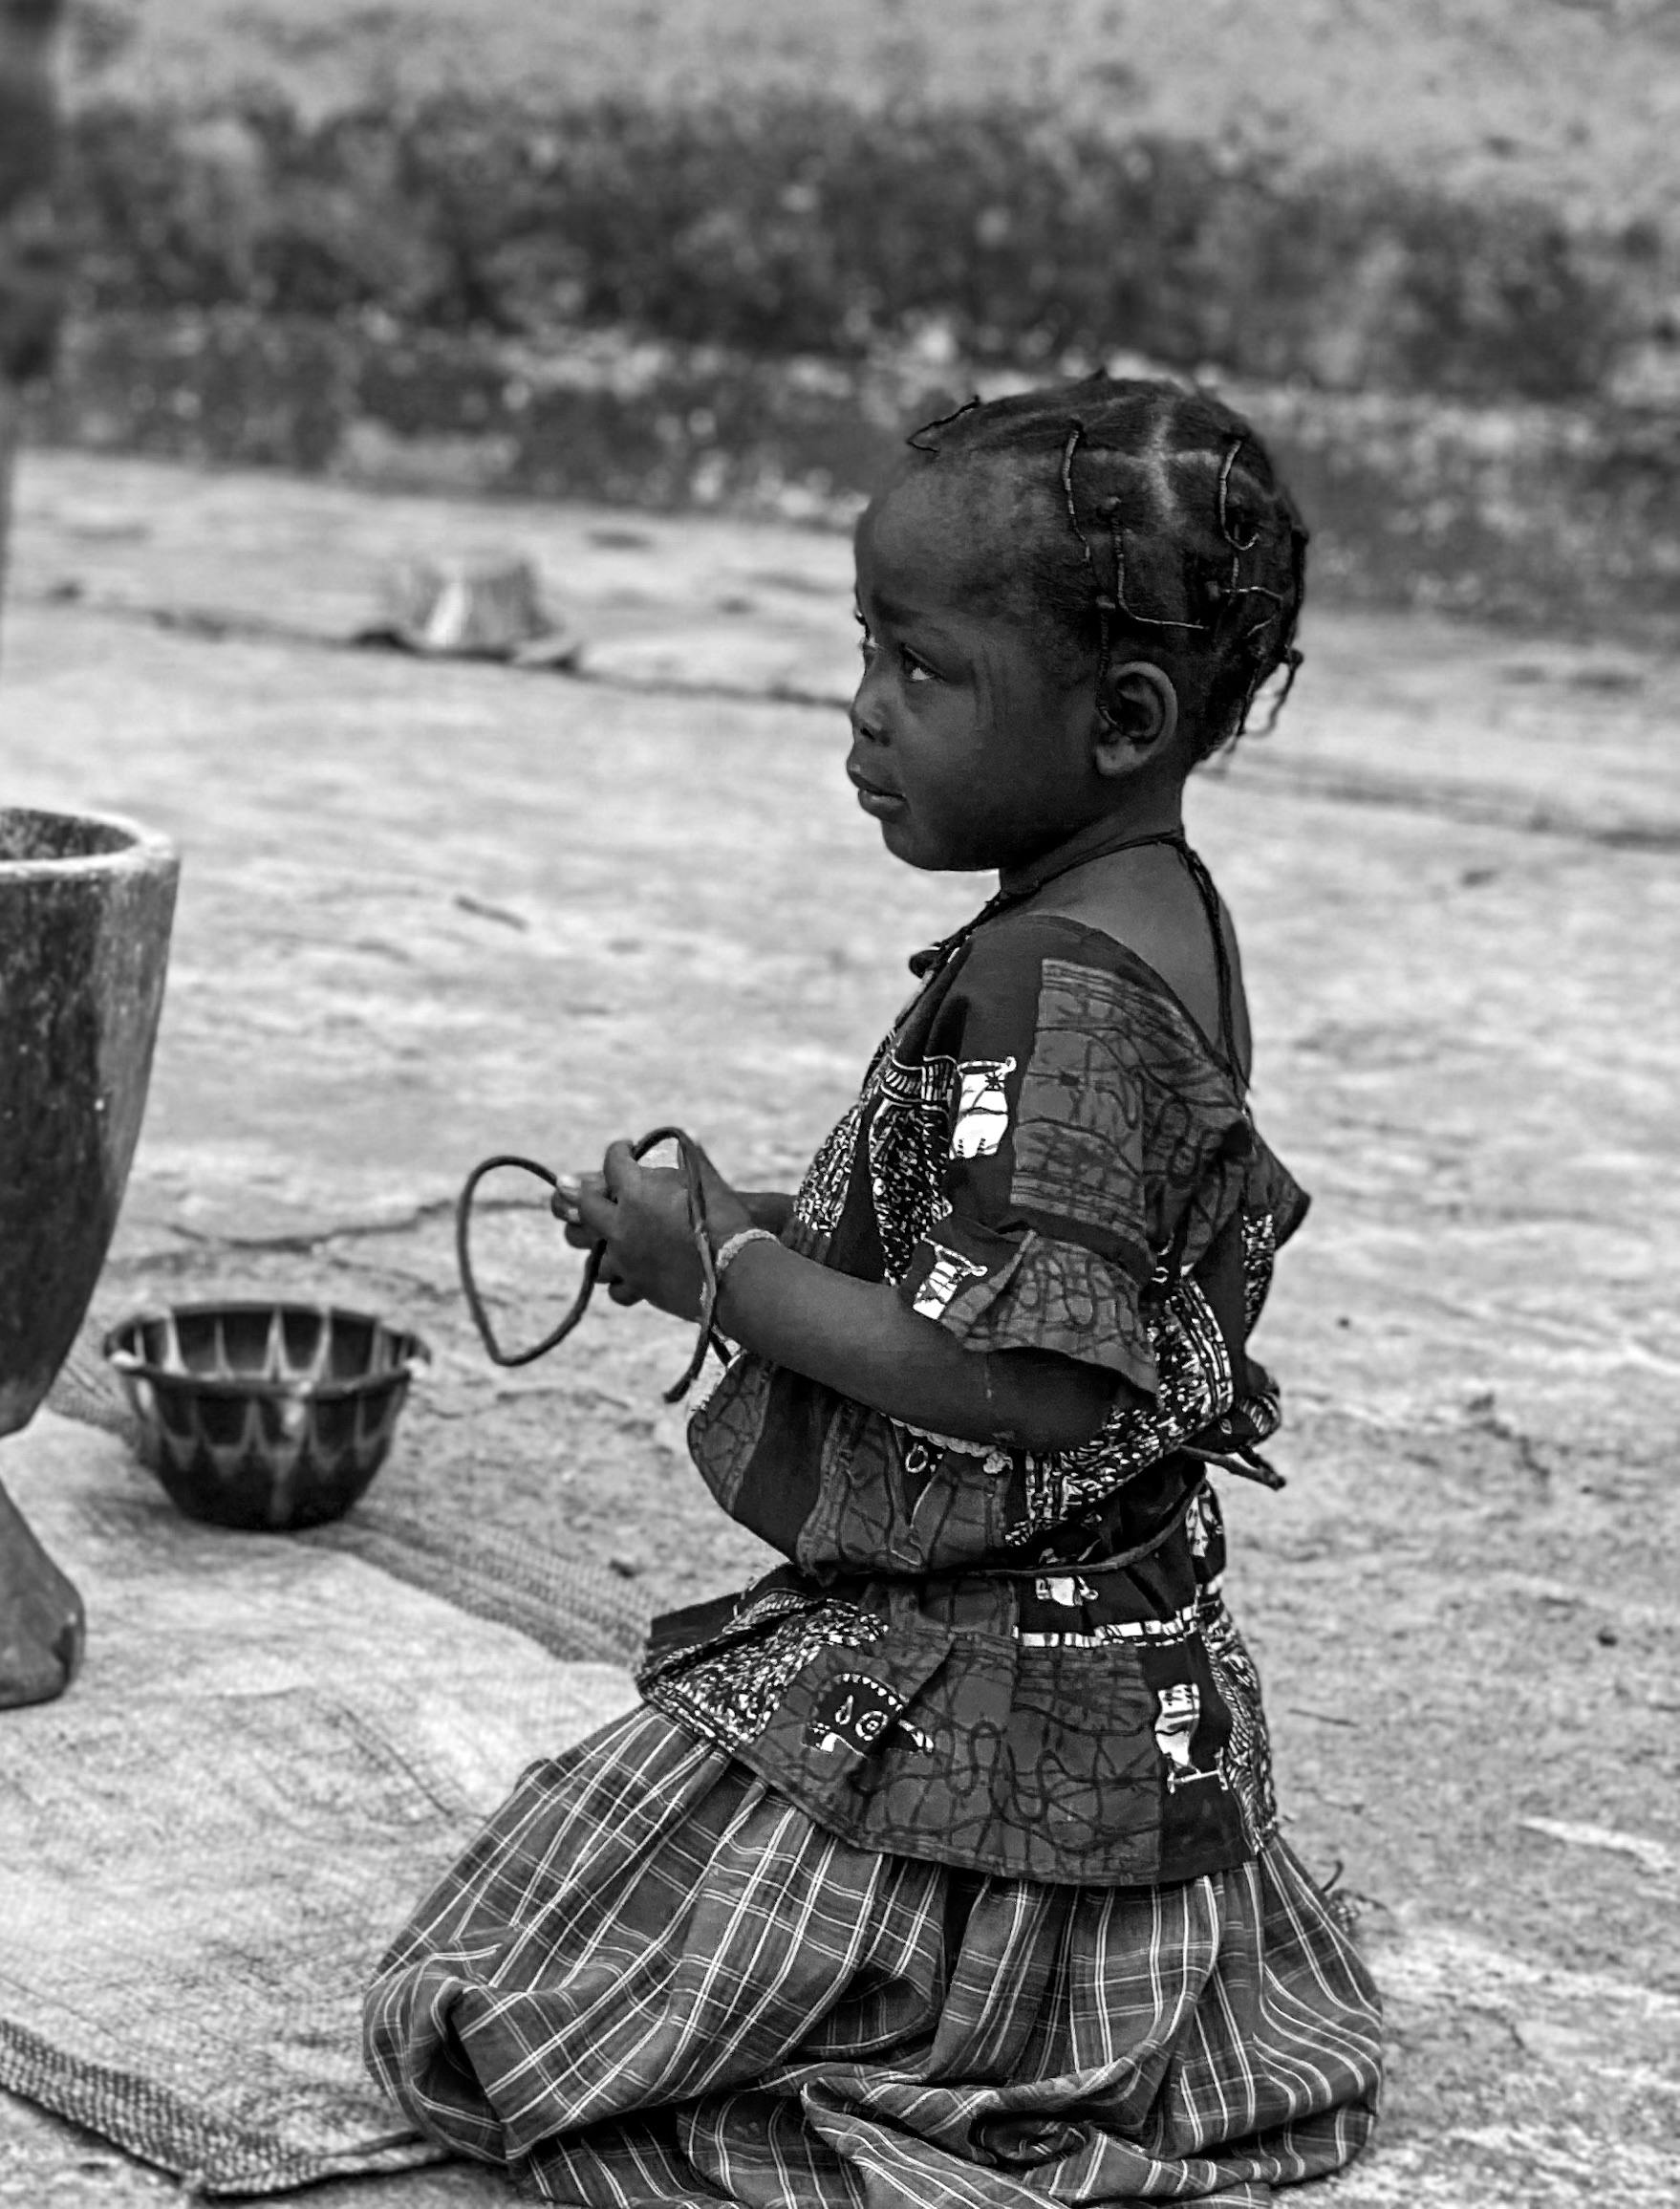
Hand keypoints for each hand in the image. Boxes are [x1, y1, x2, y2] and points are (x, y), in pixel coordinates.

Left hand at [555, 1137, 754, 1321]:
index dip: (618, 1151)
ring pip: (593, 1254)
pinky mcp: (639, 1287)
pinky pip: (616, 1287)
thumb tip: (689, 1137)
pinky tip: (631, 1271)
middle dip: (589, 1194)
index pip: (612, 1163)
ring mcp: (627, 1260)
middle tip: (605, 1191)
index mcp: (636, 1193)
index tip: (626, 1148)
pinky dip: (620, 1279)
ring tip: (615, 1236)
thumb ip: (690, 1161)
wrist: (738, 1273)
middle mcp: (622, 1227)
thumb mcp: (707, 1183)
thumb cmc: (726, 1222)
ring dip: (601, 1243)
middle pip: (585, 1207)